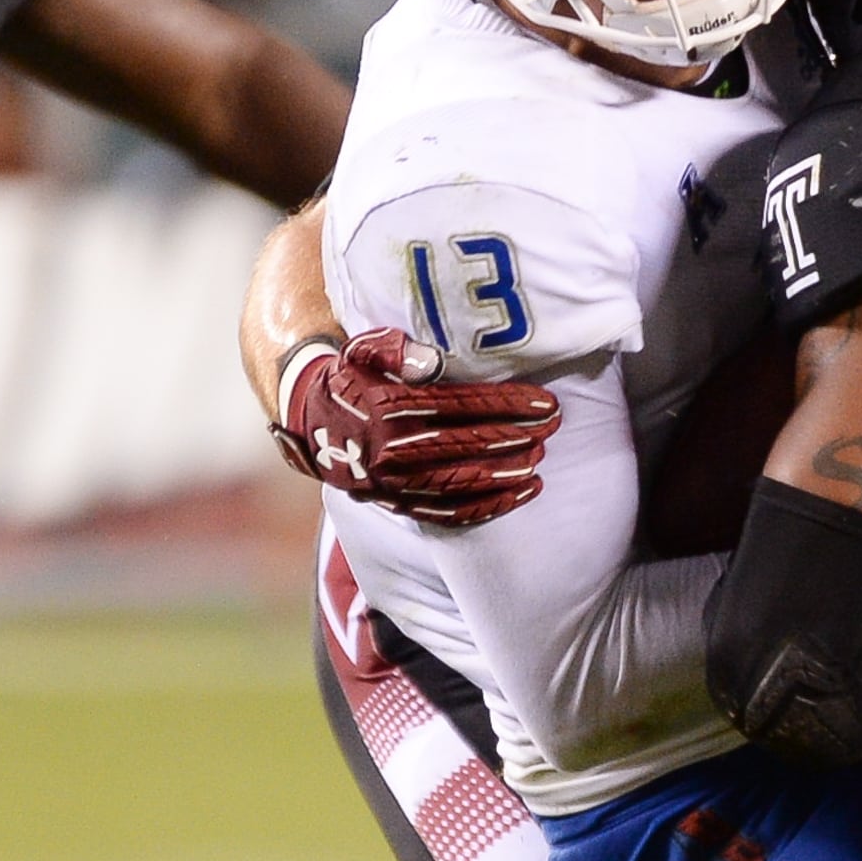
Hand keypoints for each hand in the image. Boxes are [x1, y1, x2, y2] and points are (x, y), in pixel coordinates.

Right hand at [273, 327, 558, 526]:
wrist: (309, 424)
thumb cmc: (349, 379)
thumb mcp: (358, 351)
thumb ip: (390, 348)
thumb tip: (430, 360)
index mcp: (386, 408)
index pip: (456, 406)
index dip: (504, 404)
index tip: (543, 402)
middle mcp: (389, 449)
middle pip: (464, 443)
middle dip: (515, 435)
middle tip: (552, 426)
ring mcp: (394, 482)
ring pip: (460, 481)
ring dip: (505, 473)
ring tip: (539, 459)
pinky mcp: (398, 504)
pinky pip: (448, 512)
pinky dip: (488, 506)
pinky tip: (521, 494)